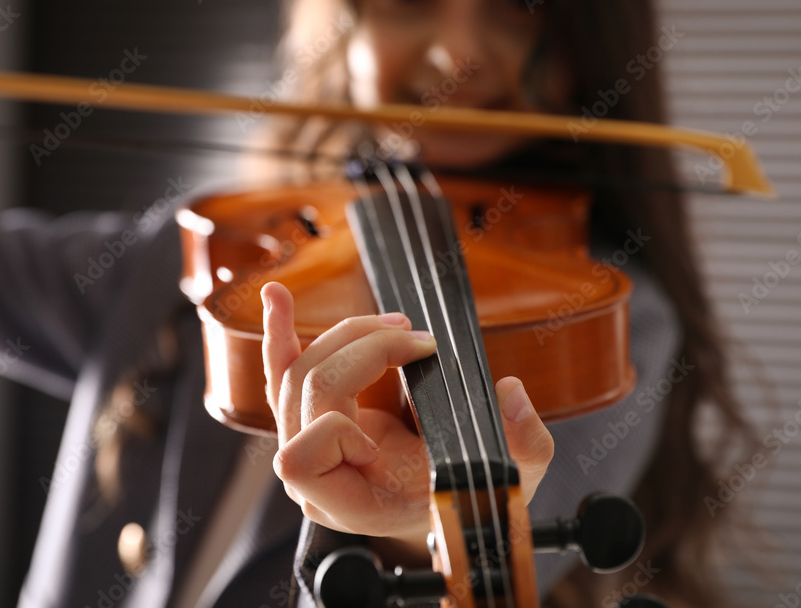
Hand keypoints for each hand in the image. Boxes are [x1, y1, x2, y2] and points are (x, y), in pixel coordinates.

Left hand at [261, 281, 553, 553]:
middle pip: (309, 390)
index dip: (340, 431)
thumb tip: (509, 393)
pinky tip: (277, 294)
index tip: (394, 431)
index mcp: (352, 502)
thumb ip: (523, 445)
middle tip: (423, 342)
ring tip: (399, 324)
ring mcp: (308, 442)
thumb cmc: (469, 498)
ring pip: (298, 370)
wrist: (444, 504)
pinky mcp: (311, 415)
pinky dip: (280, 329)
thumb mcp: (510, 480)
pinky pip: (281, 368)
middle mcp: (317, 475)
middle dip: (368, 351)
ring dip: (350, 333)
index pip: (303, 458)